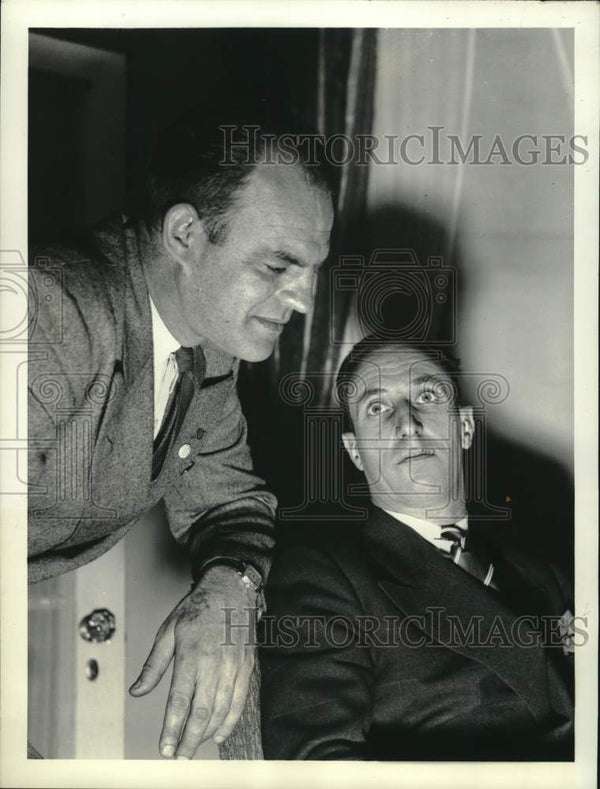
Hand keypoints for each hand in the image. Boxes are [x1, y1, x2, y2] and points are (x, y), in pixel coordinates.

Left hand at [129, 565, 257, 757]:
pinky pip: (239, 702)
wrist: (230, 591)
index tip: (163, 747)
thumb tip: (137, 691)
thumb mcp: (168, 631)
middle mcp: (214, 664)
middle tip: (178, 757)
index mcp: (191, 655)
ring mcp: (233, 667)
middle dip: (189, 740)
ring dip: (206, 734)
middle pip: (202, 712)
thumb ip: (153, 665)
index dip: (171, 728)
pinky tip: (218, 734)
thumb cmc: (197, 610)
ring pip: (221, 711)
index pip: (180, 701)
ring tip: (192, 747)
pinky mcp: (246, 668)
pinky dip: (229, 722)